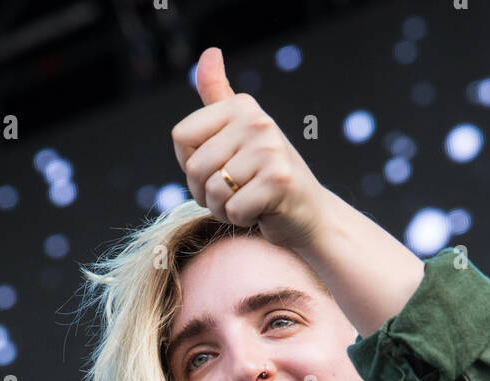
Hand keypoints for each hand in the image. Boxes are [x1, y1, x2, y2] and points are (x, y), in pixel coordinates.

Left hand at [171, 46, 329, 250]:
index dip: (189, 165)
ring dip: (223, 209)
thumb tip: (209, 51)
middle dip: (205, 193)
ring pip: (213, 192)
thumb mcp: (239, 133)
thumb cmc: (266, 177)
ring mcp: (269, 149)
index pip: (181, 137)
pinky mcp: (277, 180)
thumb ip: (218, 96)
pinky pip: (233, 210)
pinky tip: (259, 212)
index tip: (216, 169)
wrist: (309, 213)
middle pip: (194, 168)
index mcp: (240, 106)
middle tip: (234, 193)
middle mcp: (256, 121)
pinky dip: (240, 220)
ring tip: (247, 202)